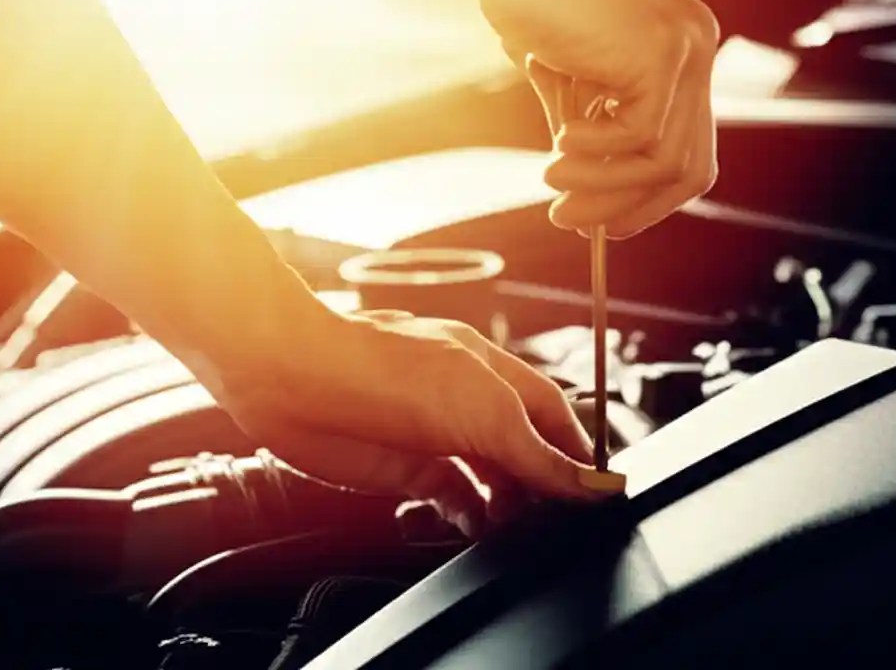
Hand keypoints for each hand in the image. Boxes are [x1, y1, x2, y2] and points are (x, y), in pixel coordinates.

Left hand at [217, 309, 608, 537]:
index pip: (552, 414)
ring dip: (508, 505)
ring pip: (490, 478)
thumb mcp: (483, 413)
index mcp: (494, 373)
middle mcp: (468, 402)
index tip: (598, 490)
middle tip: (556, 518)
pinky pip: (452, 497)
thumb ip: (537, 454)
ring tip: (516, 526)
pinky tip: (476, 524)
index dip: (576, 451)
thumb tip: (589, 484)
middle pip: (523, 450)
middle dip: (543, 484)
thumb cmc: (384, 370)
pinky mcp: (406, 466)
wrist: (298, 380)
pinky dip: (469, 514)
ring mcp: (438, 435)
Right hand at [453, 0, 719, 237]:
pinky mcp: (661, 53)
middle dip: (629, 208)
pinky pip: (641, 136)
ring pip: (664, 160)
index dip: (650, 199)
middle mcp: (696, 48)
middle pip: (689, 166)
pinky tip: (560, 142)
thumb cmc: (532, 6)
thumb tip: (592, 205)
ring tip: (551, 181)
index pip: (689, 151)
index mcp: (683, 53)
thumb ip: (593, 135)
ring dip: (602, 186)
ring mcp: (686, 50)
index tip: (604, 225)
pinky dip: (596, 152)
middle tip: (567, 219)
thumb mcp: (570, 85)